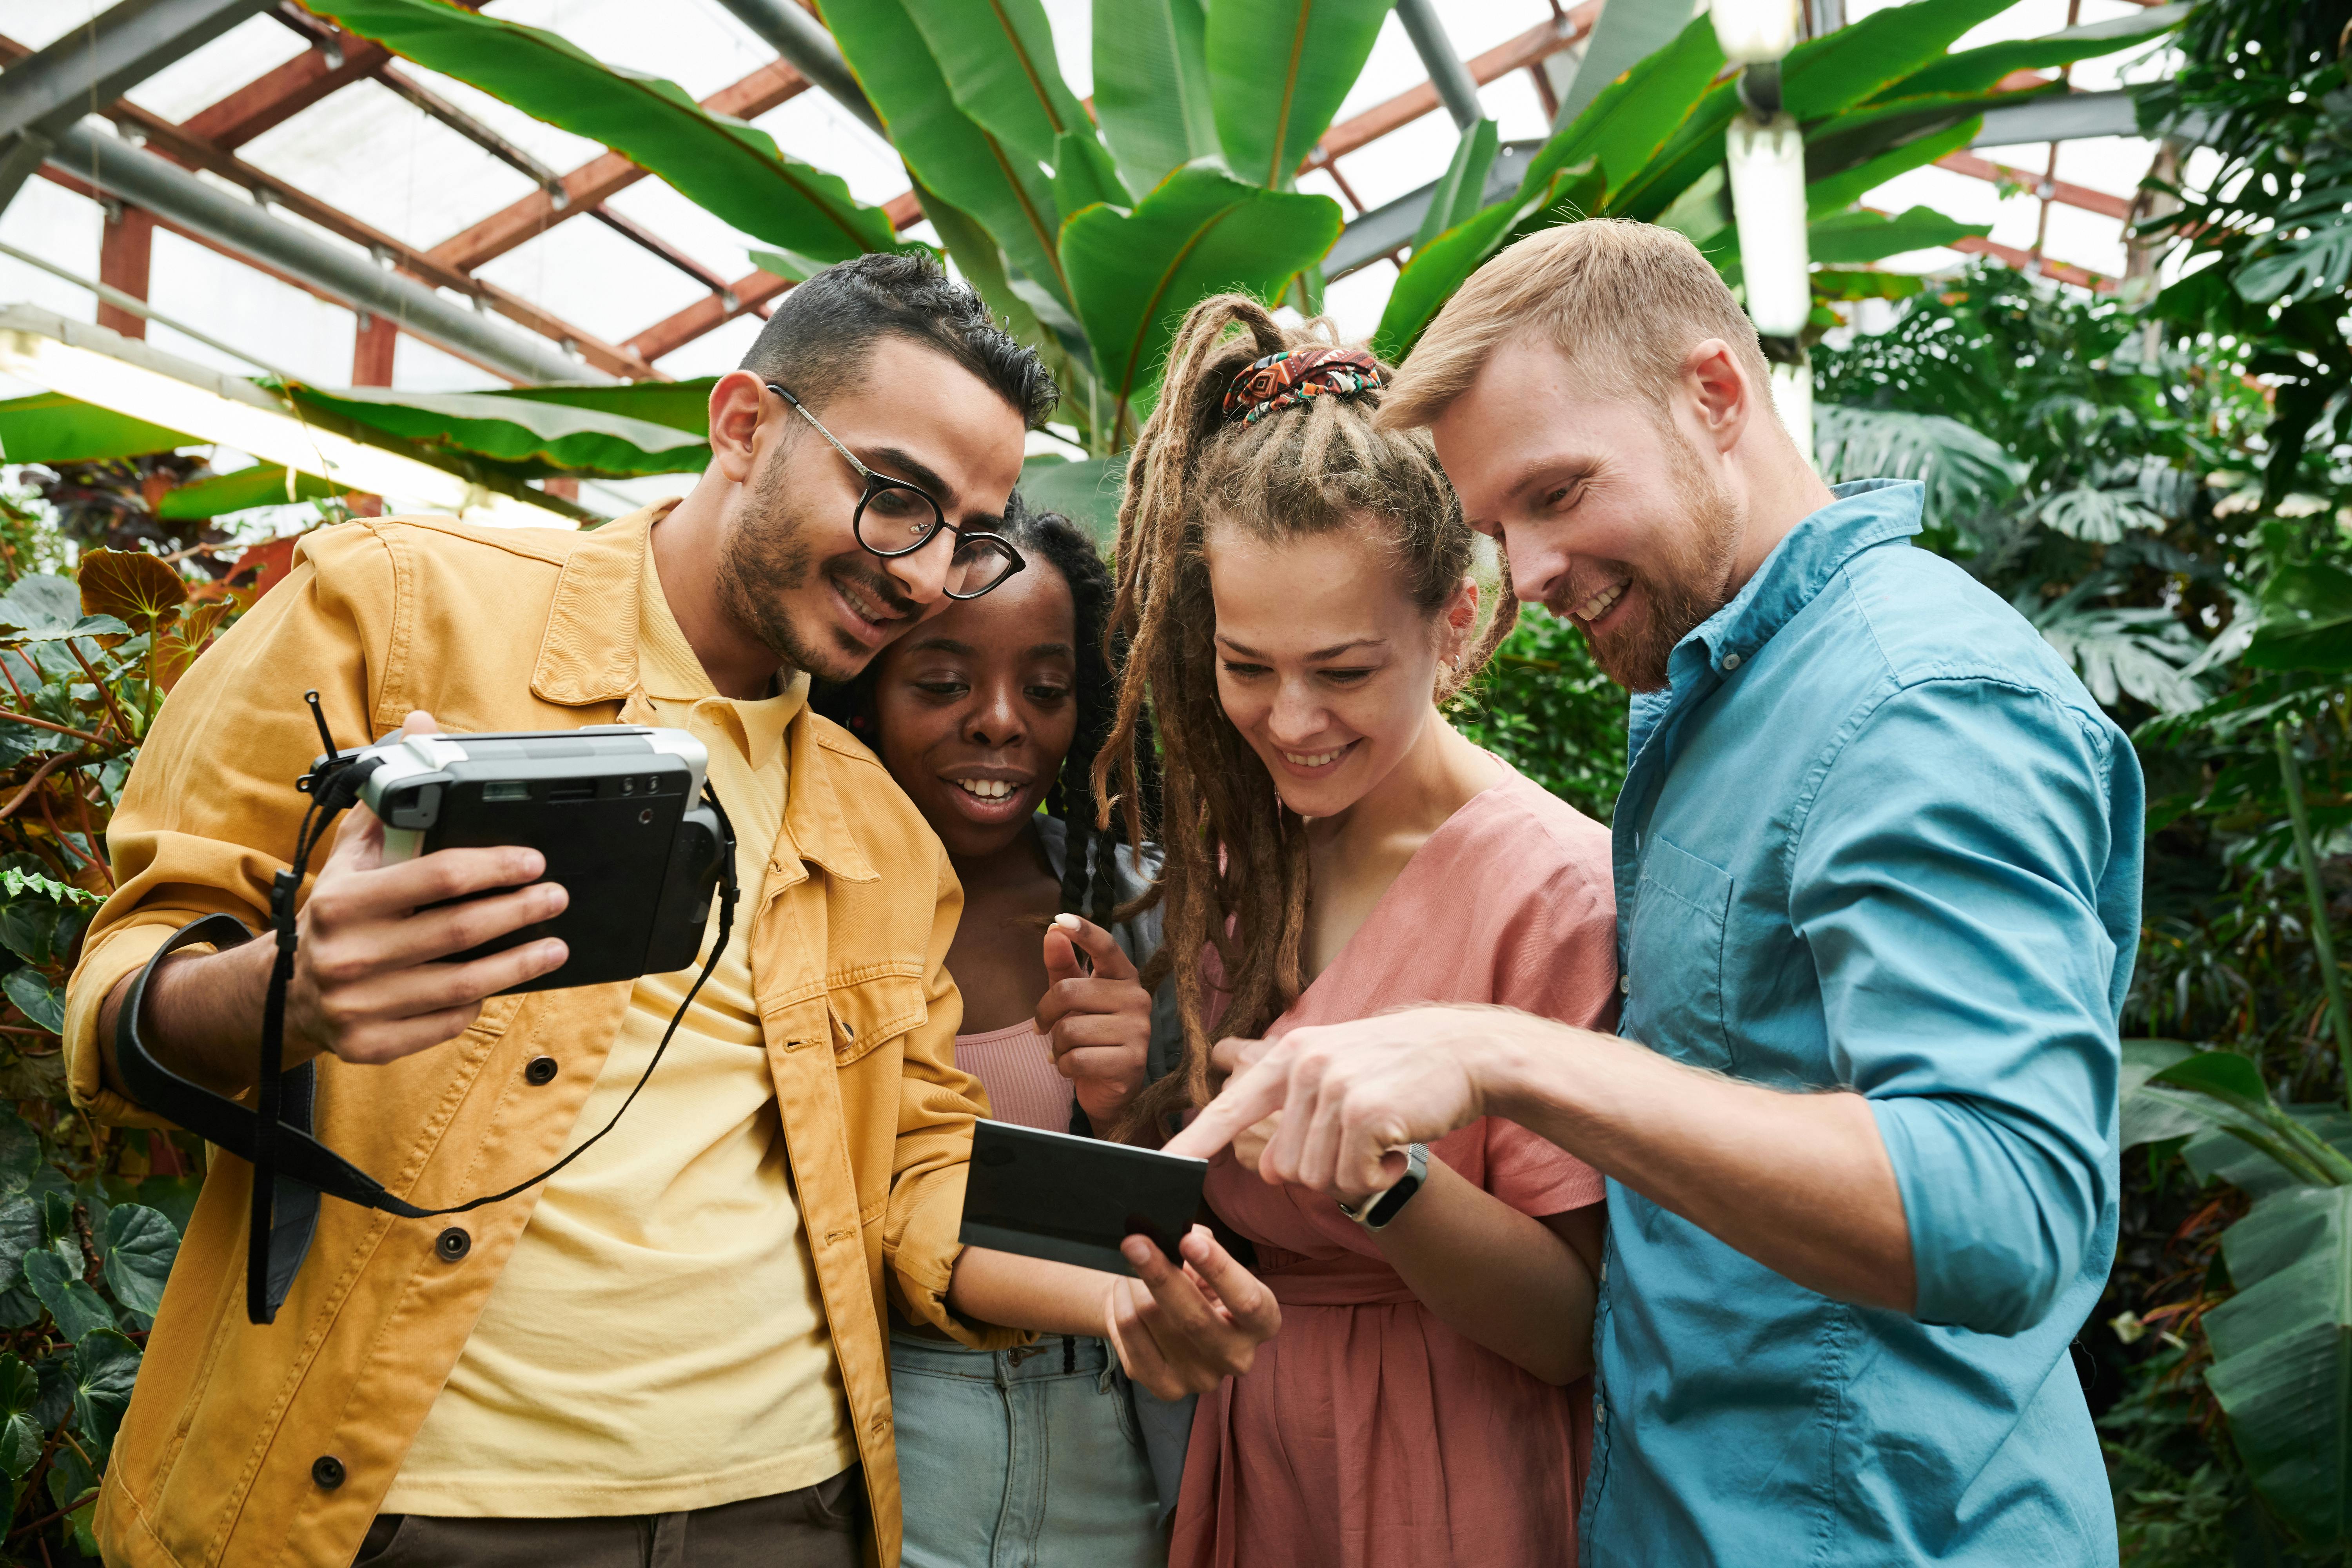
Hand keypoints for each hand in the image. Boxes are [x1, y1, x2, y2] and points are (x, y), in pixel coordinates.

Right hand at [287, 711, 570, 1064]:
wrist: (289, 991)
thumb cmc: (340, 912)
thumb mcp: (354, 852)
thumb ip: (391, 794)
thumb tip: (420, 725)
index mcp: (343, 901)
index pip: (438, 877)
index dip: (495, 867)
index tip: (534, 861)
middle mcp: (347, 954)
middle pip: (461, 930)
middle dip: (521, 911)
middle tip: (556, 897)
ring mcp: (358, 1005)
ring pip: (464, 983)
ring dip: (520, 963)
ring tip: (555, 944)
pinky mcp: (371, 1045)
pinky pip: (446, 1020)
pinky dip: (479, 1001)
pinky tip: (502, 982)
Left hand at [1036, 913, 1150, 1126]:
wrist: (1112, 1091)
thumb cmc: (1092, 1037)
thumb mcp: (1075, 1000)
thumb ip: (1064, 966)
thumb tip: (1053, 931)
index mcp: (1125, 978)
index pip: (1105, 947)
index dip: (1083, 931)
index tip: (1059, 920)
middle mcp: (1137, 999)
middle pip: (1069, 991)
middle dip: (1045, 1013)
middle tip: (1043, 1027)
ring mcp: (1138, 1031)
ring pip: (1069, 1029)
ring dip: (1057, 1046)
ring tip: (1067, 1052)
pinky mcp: (1131, 1062)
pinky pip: (1075, 1059)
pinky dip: (1063, 1067)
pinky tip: (1073, 1069)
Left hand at [1101, 1225, 1280, 1398]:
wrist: (1173, 1319)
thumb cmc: (1200, 1282)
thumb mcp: (1211, 1262)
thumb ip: (1202, 1245)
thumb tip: (1183, 1233)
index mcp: (1262, 1323)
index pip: (1247, 1301)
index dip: (1219, 1269)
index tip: (1188, 1239)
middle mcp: (1237, 1357)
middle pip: (1195, 1318)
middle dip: (1160, 1274)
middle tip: (1135, 1241)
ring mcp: (1201, 1378)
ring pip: (1153, 1320)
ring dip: (1133, 1282)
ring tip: (1130, 1262)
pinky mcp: (1166, 1387)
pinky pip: (1130, 1336)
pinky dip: (1120, 1304)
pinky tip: (1122, 1290)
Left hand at [1166, 1009, 1497, 1204]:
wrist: (1465, 1054)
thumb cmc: (1401, 1072)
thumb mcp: (1338, 1074)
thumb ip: (1295, 1113)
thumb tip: (1268, 1169)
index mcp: (1289, 1056)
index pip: (1226, 1107)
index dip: (1189, 1143)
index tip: (1156, 1167)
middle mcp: (1303, 1067)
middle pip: (1283, 1166)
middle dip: (1325, 1169)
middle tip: (1363, 1140)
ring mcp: (1333, 1088)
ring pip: (1315, 1178)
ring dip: (1353, 1175)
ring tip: (1383, 1138)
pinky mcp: (1364, 1113)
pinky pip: (1351, 1179)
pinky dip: (1377, 1177)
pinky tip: (1398, 1146)